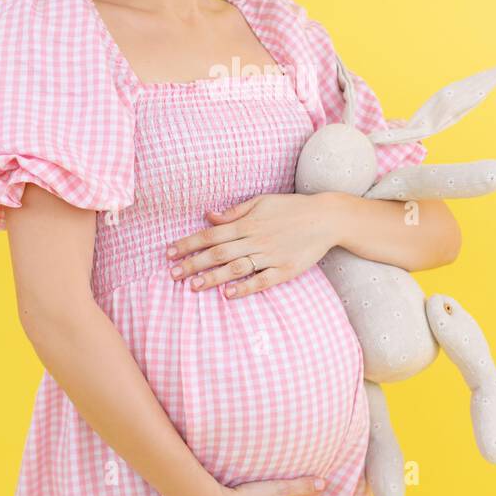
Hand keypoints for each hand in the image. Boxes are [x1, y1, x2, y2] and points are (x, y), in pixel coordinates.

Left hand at [165, 192, 342, 297]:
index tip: (169, 253)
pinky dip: (245, 288)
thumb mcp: (262, 201)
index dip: (188, 243)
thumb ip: (234, 212)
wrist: (326, 218)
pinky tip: (228, 294)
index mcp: (247, 223)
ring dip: (213, 278)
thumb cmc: (291, 208)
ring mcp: (271, 256)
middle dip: (193, 263)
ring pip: (236, 268)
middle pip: (219, 253)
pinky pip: (262, 281)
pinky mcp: (285, 270)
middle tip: (172, 274)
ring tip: (193, 287)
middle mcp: (256, 239)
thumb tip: (208, 215)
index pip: (210, 234)